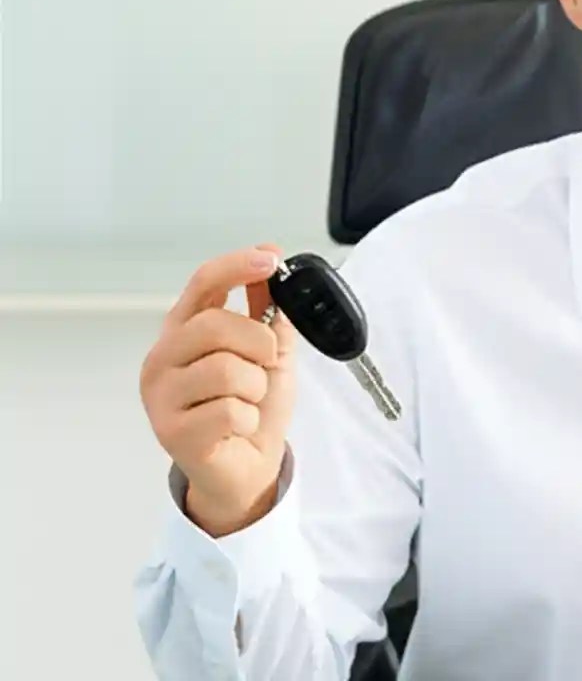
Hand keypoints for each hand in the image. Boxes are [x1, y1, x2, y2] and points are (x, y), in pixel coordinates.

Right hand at [139, 244, 297, 536]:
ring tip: (247, 402)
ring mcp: (161, 396)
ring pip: (226, 369)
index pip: (202, 284)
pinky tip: (238, 426)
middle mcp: (163, 359)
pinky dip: (250, 418)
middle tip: (265, 364)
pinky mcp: (172, 431)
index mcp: (183, 332)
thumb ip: (267, 312)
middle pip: (215, 324)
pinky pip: (230, 409)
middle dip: (258, 343)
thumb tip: (271, 264)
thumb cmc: (252, 411)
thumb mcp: (268, 354)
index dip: (236, 267)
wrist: (248, 471)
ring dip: (255, 387)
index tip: (270, 258)